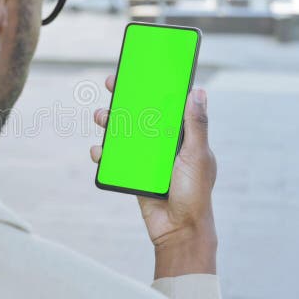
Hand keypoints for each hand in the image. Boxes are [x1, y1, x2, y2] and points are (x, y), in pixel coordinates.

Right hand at [90, 74, 217, 278]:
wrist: (178, 231)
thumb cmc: (195, 194)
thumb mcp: (197, 156)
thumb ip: (196, 125)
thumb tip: (198, 90)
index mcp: (182, 135)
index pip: (167, 103)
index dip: (154, 85)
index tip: (141, 68)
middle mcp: (163, 142)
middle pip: (141, 112)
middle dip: (125, 96)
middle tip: (113, 83)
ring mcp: (146, 157)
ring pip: (123, 132)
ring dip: (110, 121)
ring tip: (100, 117)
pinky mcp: (132, 172)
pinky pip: (114, 158)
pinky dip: (103, 153)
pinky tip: (99, 152)